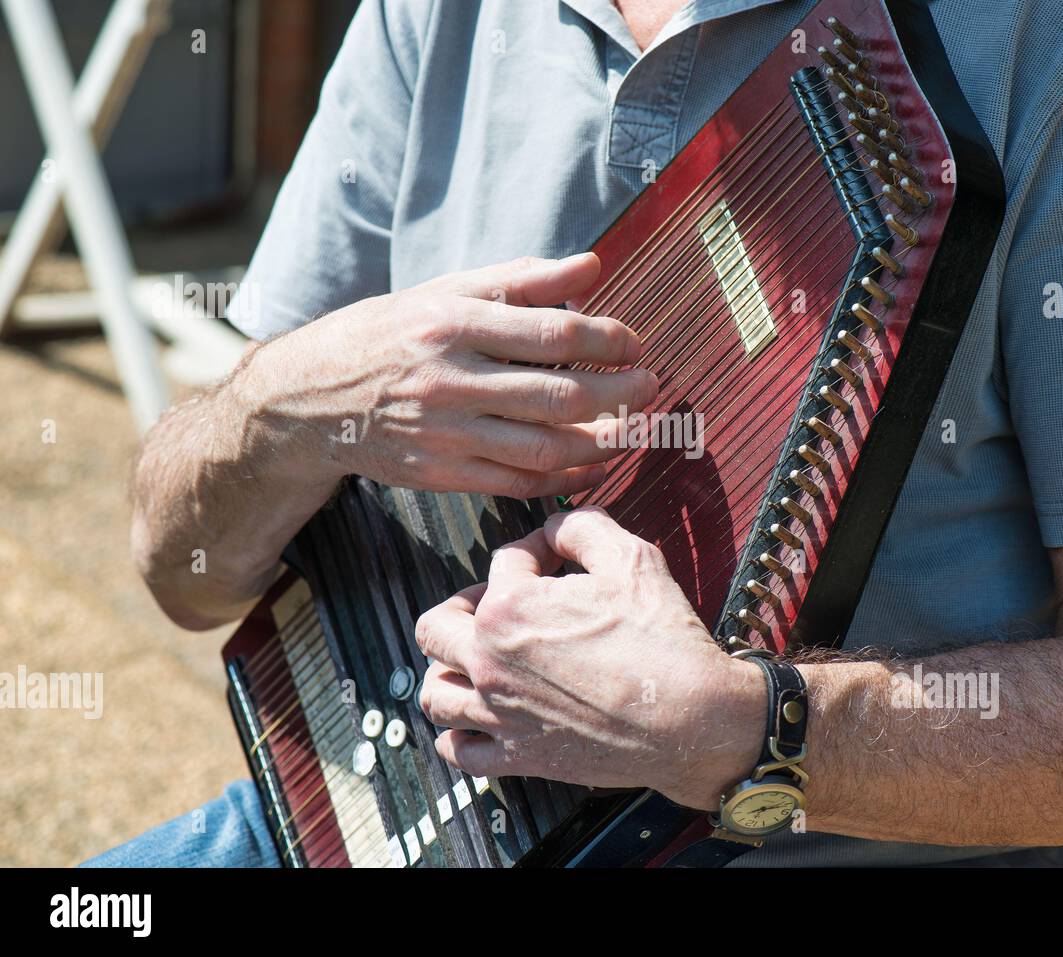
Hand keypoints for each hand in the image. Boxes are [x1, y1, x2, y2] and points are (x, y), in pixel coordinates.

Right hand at [238, 254, 656, 497]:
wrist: (309, 400)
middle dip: (619, 393)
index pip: (554, 331)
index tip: (635, 342)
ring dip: (602, 442)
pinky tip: (594, 465)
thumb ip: (521, 279)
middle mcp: (450, 379)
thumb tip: (593, 265)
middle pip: (558, 393)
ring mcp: (445, 432)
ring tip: (635, 429)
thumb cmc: (389, 335)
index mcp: (454, 323)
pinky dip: (565, 478)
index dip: (608, 339)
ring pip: (544, 446)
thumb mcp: (446, 291)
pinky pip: (519, 483)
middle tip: (651, 387)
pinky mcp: (441, 474)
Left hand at [414, 507, 766, 809]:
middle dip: (463, 605)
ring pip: (434, 693)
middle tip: (494, 603)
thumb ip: (583, 527)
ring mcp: (500, 714)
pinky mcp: (518, 756)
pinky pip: (460, 751)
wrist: (693, 718)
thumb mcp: (631, 558)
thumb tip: (558, 525)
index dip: (534, 550)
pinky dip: (460, 735)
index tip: (555, 556)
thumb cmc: (664, 642)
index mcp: (510, 609)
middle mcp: (491, 663)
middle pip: (437, 627)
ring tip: (472, 660)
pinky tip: (481, 718)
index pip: (503, 562)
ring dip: (447, 670)